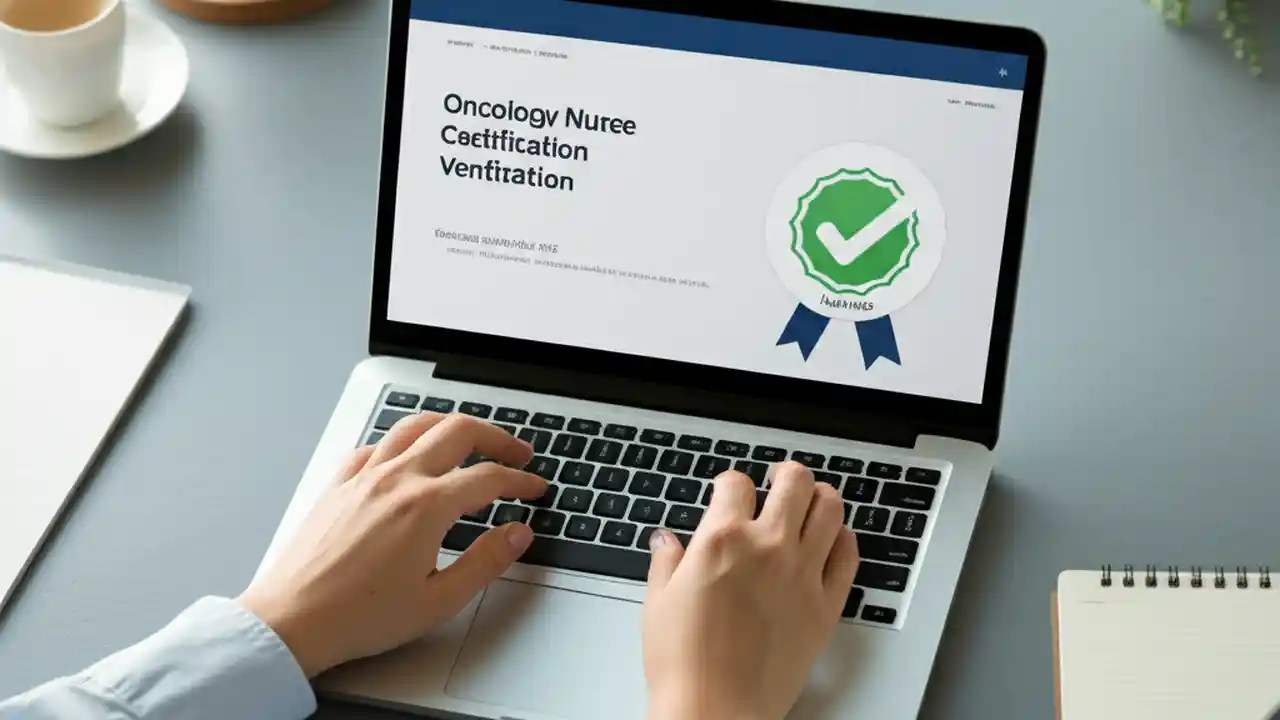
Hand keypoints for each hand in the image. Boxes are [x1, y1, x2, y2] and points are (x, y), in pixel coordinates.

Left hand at [238, 413, 545, 677]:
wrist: (291, 622)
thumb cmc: (357, 618)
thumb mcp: (439, 601)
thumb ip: (486, 562)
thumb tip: (517, 535)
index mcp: (425, 507)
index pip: (488, 477)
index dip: (520, 480)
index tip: (534, 487)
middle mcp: (396, 481)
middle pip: (458, 431)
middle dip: (497, 437)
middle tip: (516, 452)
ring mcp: (363, 477)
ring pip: (415, 425)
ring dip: (450, 425)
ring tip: (470, 437)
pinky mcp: (338, 485)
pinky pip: (375, 445)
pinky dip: (402, 441)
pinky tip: (407, 456)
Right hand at [642, 462, 859, 719]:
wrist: (716, 709)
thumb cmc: (683, 664)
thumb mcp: (658, 602)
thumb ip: (667, 562)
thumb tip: (667, 542)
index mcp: (722, 540)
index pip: (735, 483)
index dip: (730, 483)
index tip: (729, 491)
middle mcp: (766, 547)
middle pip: (793, 481)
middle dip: (784, 474)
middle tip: (779, 479)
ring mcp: (801, 574)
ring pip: (829, 509)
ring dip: (820, 497)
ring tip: (811, 501)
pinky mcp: (825, 605)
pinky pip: (847, 557)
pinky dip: (844, 541)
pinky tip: (836, 539)